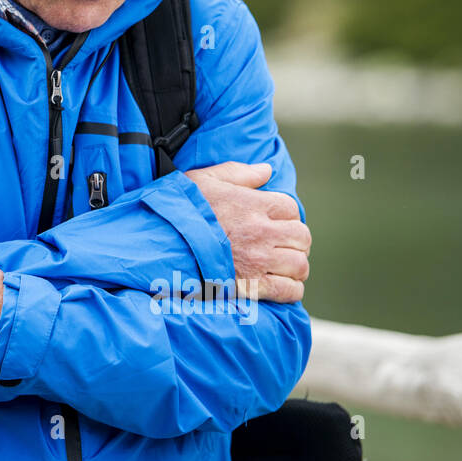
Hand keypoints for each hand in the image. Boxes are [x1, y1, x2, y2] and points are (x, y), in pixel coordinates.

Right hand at [182, 161, 310, 302]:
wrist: (159, 244)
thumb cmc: (179, 210)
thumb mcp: (204, 180)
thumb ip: (238, 173)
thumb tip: (266, 170)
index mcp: (253, 204)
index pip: (290, 208)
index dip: (285, 215)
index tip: (275, 222)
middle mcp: (261, 231)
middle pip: (301, 236)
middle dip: (295, 241)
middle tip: (283, 245)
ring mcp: (258, 260)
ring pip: (299, 264)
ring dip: (296, 266)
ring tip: (285, 267)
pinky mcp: (252, 285)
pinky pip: (288, 290)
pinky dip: (291, 290)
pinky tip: (283, 286)